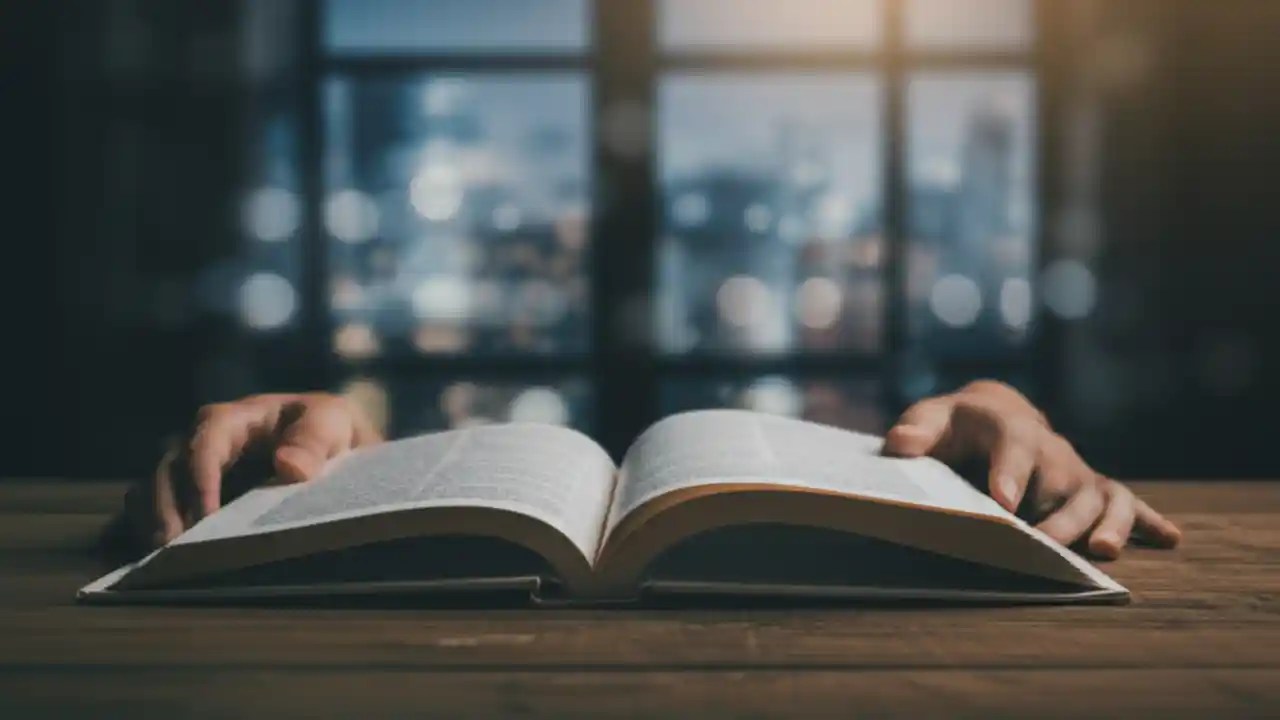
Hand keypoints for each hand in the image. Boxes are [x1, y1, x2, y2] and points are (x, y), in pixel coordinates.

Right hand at [121, 393, 381, 549]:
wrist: (328, 441)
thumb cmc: (325, 427)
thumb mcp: (330, 423)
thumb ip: (313, 442)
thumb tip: (288, 467)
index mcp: (234, 418)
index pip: (205, 442)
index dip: (200, 477)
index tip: (207, 516)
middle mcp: (202, 439)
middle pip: (168, 467)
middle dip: (167, 506)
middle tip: (176, 547)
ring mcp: (191, 466)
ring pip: (152, 486)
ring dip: (153, 520)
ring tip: (166, 557)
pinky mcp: (188, 491)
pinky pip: (153, 505)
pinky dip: (152, 527)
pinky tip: (164, 558)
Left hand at [881, 381, 1180, 557]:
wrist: (992, 414)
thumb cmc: (955, 426)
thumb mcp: (931, 420)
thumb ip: (917, 429)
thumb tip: (898, 444)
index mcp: (1007, 426)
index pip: (1012, 444)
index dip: (1008, 471)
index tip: (1002, 503)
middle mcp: (1050, 448)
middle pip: (1060, 480)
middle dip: (1055, 514)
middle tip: (1042, 545)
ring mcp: (1075, 470)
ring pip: (1099, 495)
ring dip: (1105, 522)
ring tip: (1103, 550)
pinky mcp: (1093, 488)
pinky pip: (1125, 501)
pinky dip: (1147, 520)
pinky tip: (1169, 539)